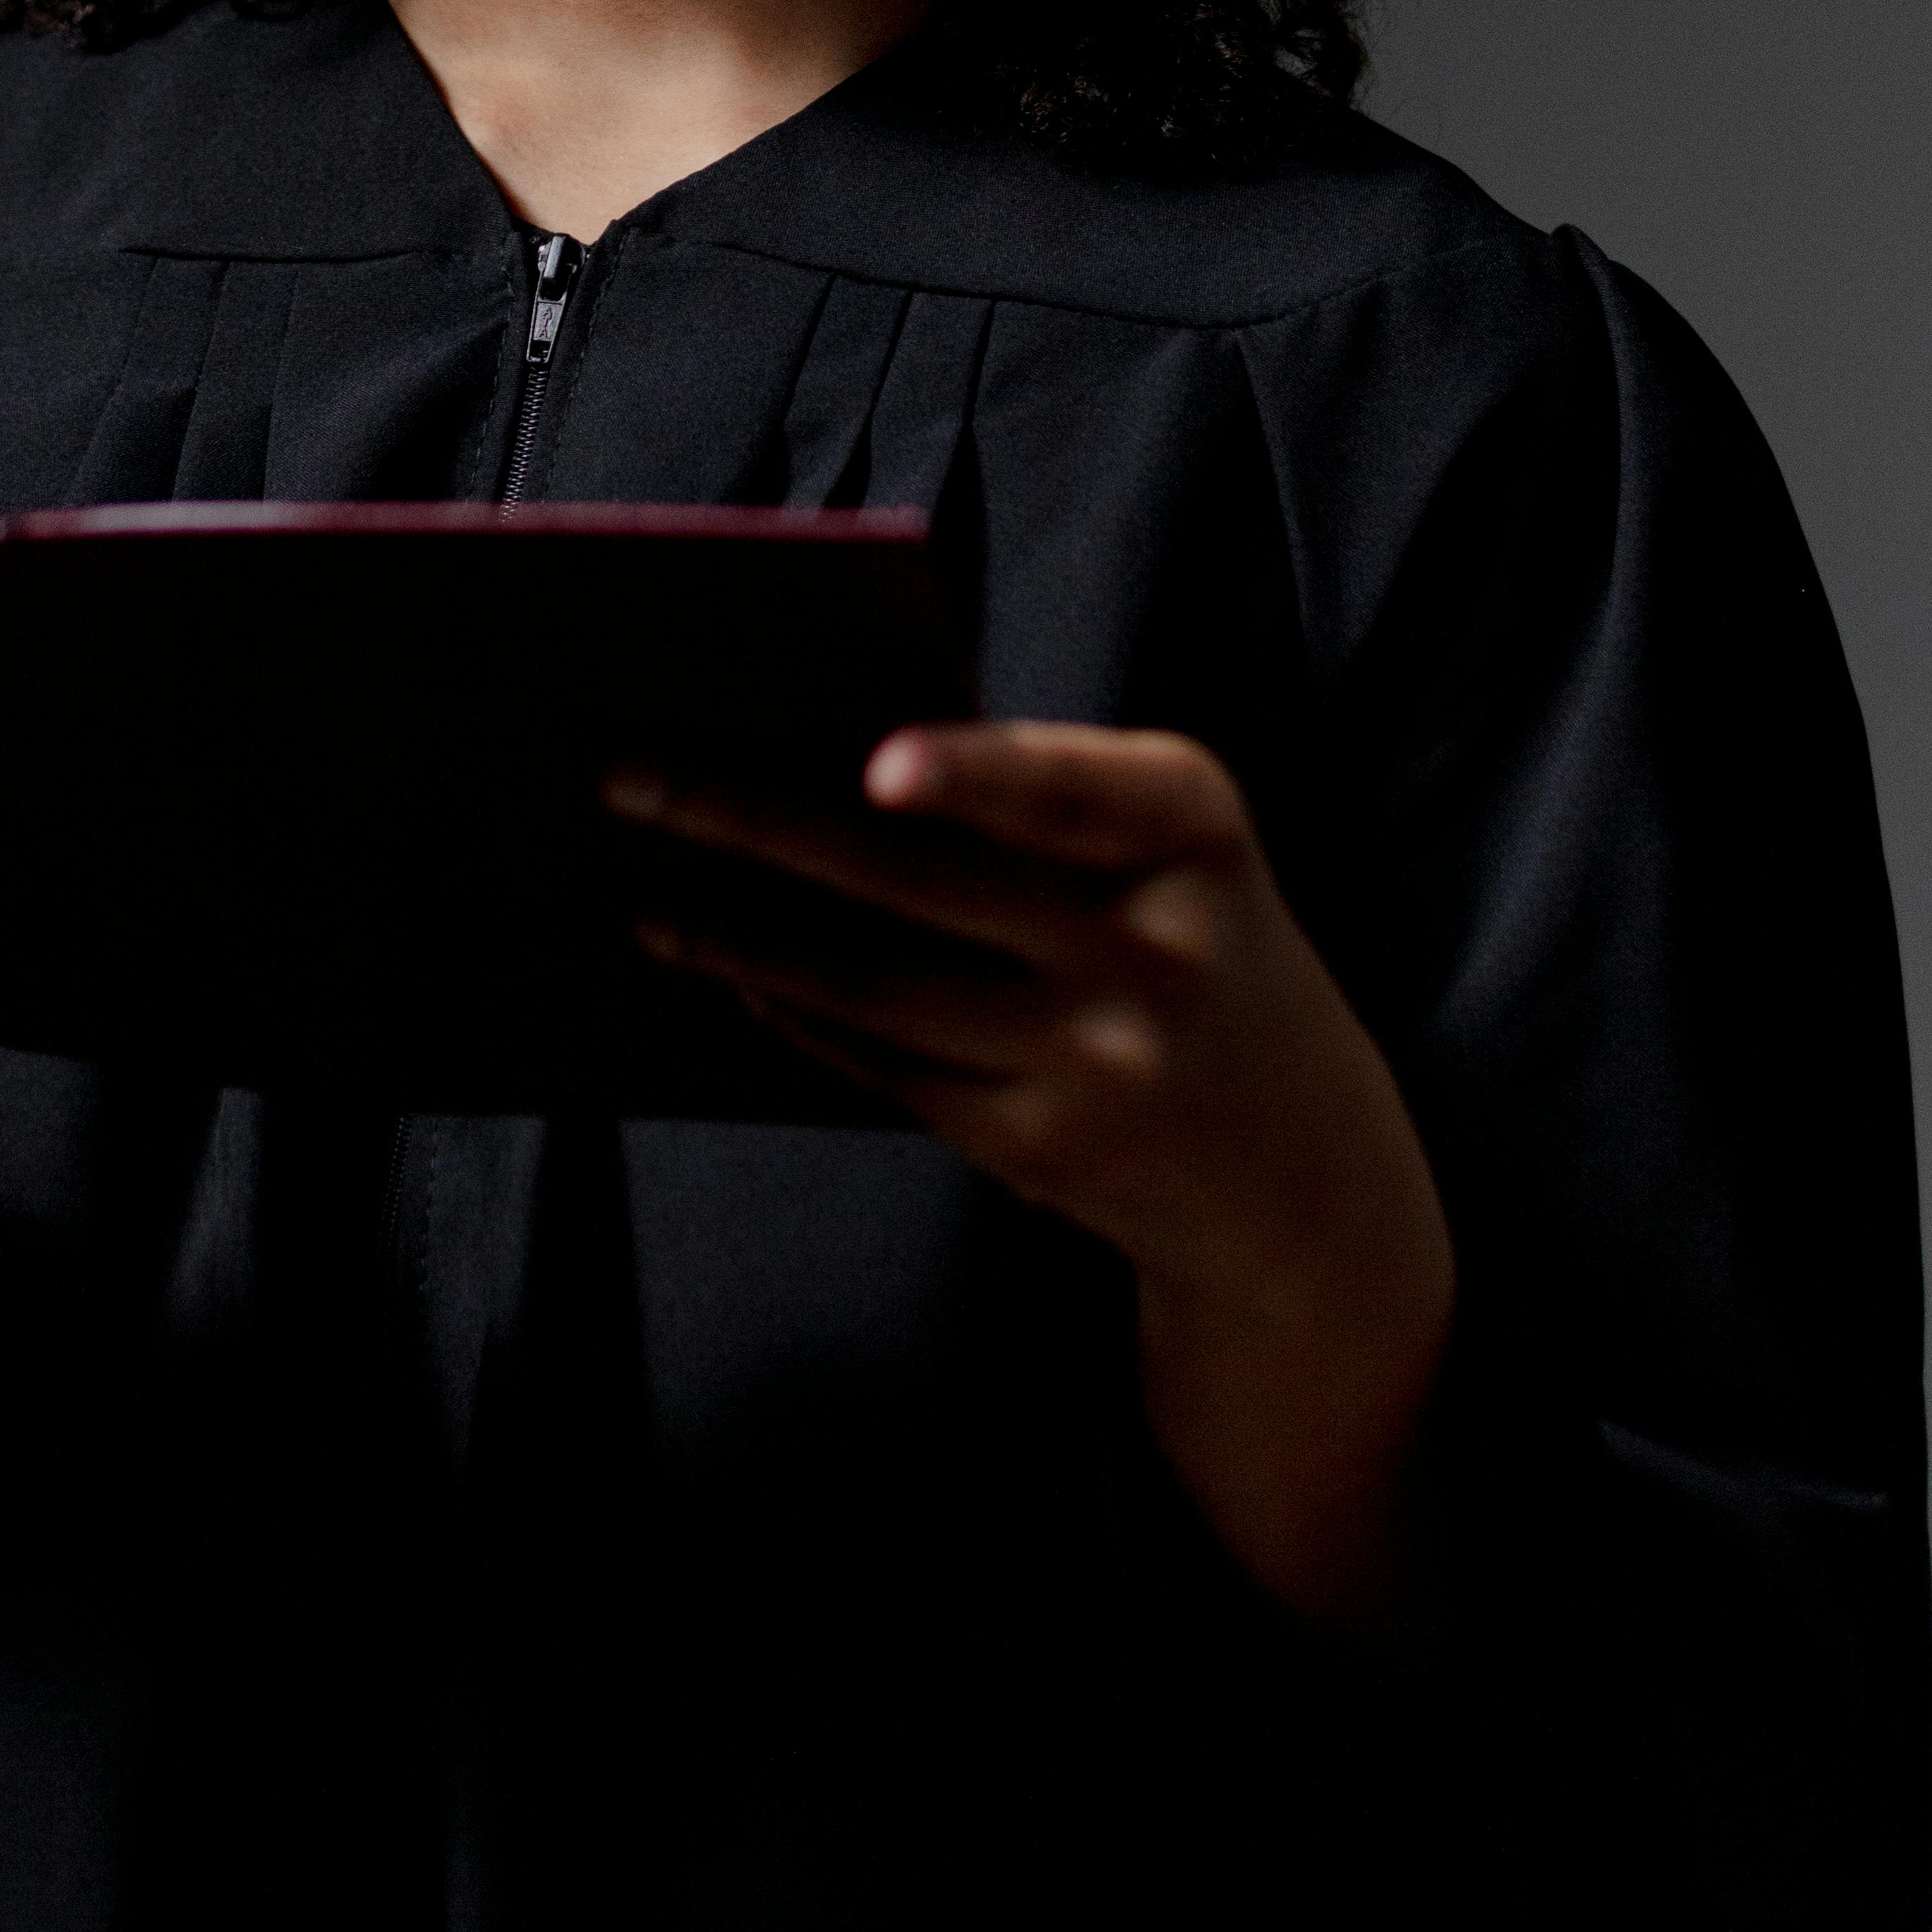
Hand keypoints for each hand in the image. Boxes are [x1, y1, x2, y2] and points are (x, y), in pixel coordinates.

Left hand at [611, 721, 1454, 1625]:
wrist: (1299, 1170)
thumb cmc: (1196, 947)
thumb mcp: (1175, 854)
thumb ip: (1047, 801)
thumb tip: (821, 761)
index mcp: (1194, 831)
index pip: (1075, 792)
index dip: (979, 775)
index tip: (876, 767)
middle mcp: (1156, 951)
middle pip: (923, 882)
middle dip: (757, 822)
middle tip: (631, 779)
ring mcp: (1099, 1064)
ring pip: (880, 987)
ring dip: (743, 936)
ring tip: (644, 897)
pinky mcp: (1046, 1149)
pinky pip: (889, 1067)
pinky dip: (800, 1015)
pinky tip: (732, 969)